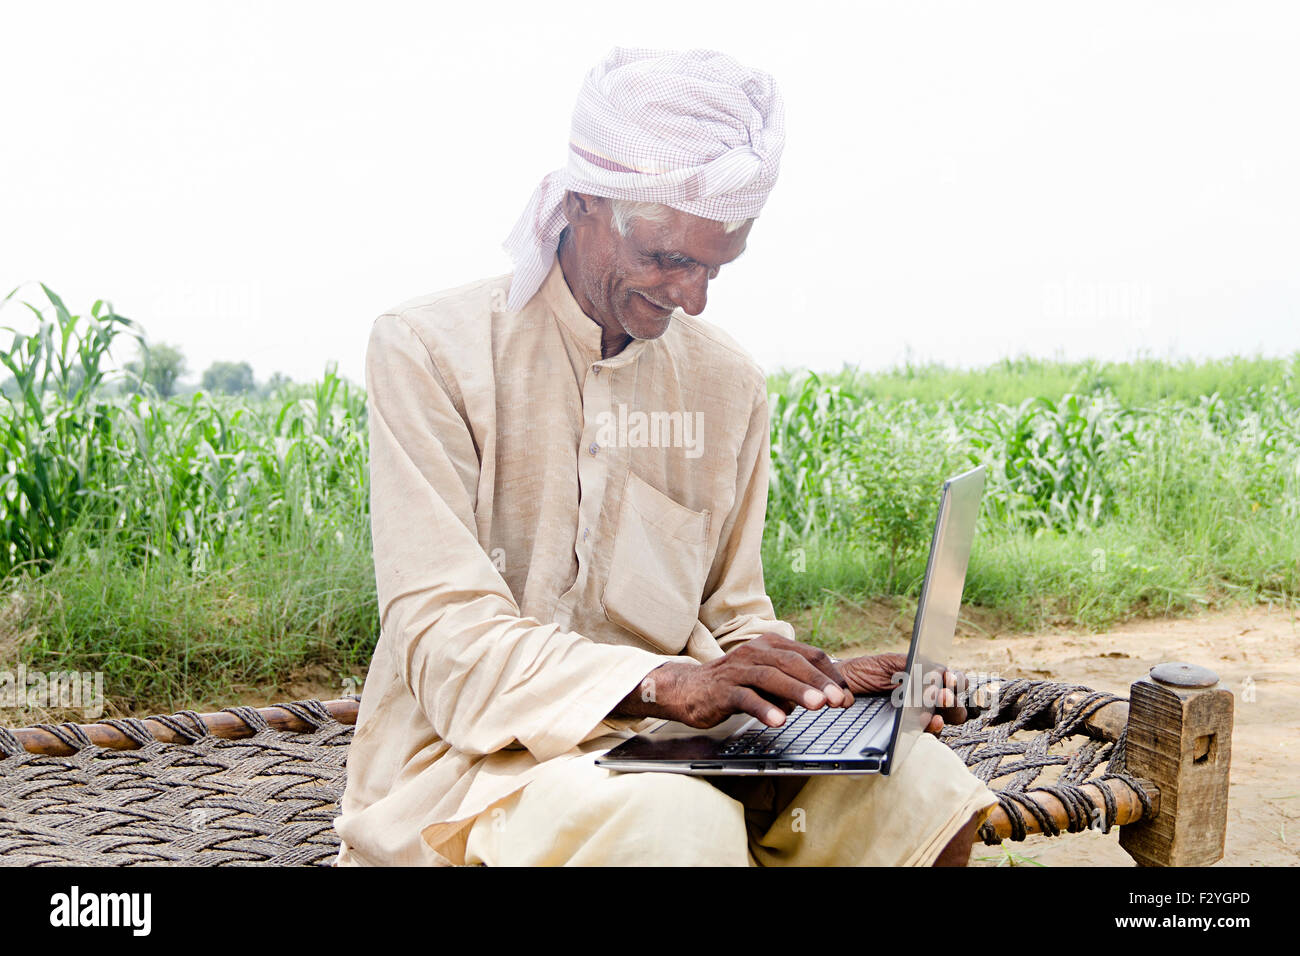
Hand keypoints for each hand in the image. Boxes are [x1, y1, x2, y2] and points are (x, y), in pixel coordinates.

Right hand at [617, 633, 853, 728]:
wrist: (689, 689)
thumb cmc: (735, 684)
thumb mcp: (768, 680)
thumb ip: (794, 685)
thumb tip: (828, 699)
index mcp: (771, 645)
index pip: (808, 655)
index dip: (830, 675)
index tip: (847, 696)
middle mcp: (755, 652)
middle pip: (793, 663)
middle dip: (819, 682)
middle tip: (839, 701)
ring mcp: (738, 669)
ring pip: (771, 676)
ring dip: (797, 691)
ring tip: (818, 706)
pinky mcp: (723, 689)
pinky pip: (746, 697)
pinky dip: (764, 708)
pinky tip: (779, 721)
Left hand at [839, 653, 969, 735]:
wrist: (842, 686)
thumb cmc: (866, 671)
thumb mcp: (889, 663)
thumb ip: (911, 665)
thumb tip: (934, 671)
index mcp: (925, 678)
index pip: (952, 681)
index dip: (957, 680)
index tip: (949, 679)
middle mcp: (925, 698)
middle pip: (954, 703)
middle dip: (954, 700)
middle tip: (945, 696)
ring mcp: (917, 715)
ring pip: (943, 719)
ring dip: (947, 713)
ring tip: (939, 706)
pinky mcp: (906, 730)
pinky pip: (925, 733)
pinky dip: (931, 727)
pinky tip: (931, 720)